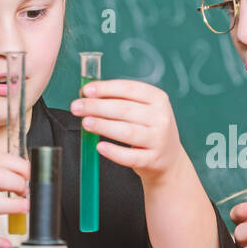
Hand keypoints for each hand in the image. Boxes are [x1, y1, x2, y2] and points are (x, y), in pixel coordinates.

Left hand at [70, 79, 188, 185]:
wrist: (169, 159)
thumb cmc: (149, 129)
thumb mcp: (144, 110)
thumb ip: (121, 100)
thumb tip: (89, 95)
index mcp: (158, 99)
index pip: (129, 89)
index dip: (106, 88)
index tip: (86, 90)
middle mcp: (161, 117)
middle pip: (124, 109)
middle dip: (97, 107)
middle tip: (77, 107)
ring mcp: (159, 139)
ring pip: (127, 132)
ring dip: (103, 126)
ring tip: (86, 123)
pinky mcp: (153, 159)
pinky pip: (130, 156)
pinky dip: (114, 152)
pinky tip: (100, 147)